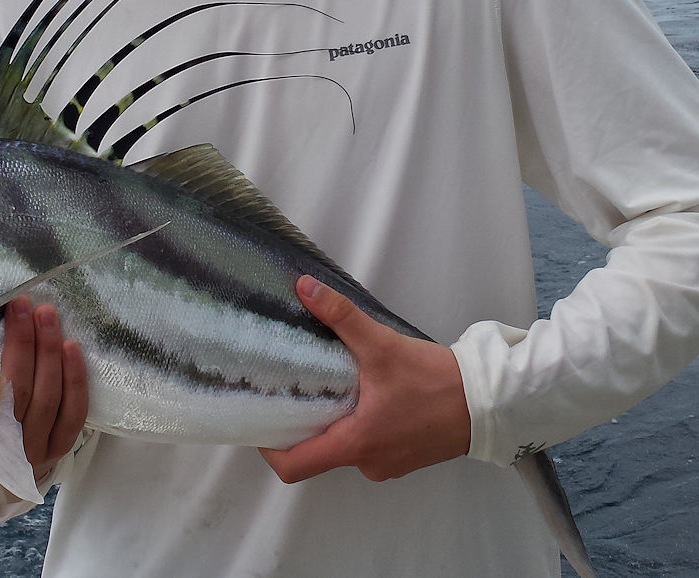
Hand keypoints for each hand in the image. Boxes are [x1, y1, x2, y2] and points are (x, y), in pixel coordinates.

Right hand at [0, 296, 88, 483]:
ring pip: (45, 399)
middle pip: (9, 394)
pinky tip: (70, 347)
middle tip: (21, 305)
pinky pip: (72, 412)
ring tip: (46, 315)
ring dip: (48, 351)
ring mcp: (28, 452)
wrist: (4, 464)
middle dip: (19, 343)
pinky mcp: (58, 449)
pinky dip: (73, 378)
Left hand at [259, 275, 470, 482]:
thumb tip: (305, 289)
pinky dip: (360, 426)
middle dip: (303, 425)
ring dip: (335, 423)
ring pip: (344, 448)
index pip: (293, 466)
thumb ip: (341, 316)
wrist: (491, 401)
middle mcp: (368, 463)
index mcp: (355, 444)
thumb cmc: (437, 382)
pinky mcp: (405, 457)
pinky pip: (369, 446)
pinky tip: (364, 397)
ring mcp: (388, 464)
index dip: (270, 448)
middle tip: (295, 392)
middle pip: (316, 455)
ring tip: (330, 389)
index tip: (263, 421)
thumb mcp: (382, 346)